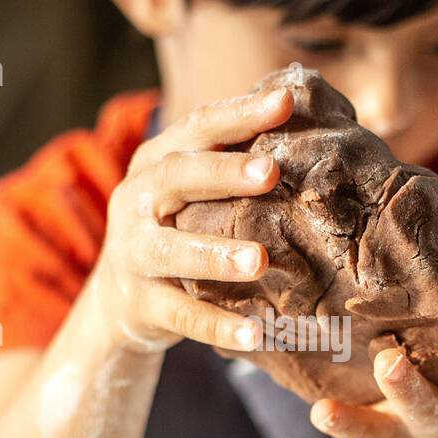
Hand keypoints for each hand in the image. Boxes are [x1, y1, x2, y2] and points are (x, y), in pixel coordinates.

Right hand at [90, 86, 293, 352]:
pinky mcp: (140, 304)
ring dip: (217, 254)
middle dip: (224, 172)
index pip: (198, 128)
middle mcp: (138, 200)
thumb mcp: (195, 194)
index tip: (285, 102)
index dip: (239, 114)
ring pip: (174, 250)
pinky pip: (182, 315)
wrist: (119, 302)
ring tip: (260, 261)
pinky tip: (256, 335)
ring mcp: (134, 254)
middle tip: (272, 172)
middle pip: (178, 177)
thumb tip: (318, 121)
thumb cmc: (180, 231)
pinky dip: (219, 326)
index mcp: (157, 162)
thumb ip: (236, 163)